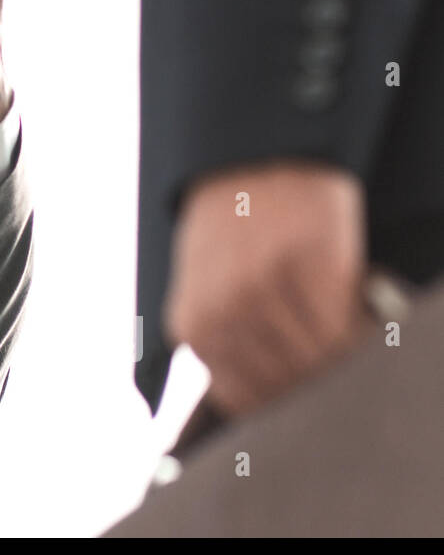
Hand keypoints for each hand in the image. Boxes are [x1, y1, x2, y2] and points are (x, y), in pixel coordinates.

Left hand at [163, 160, 377, 416]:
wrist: (253, 153)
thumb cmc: (235, 225)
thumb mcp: (208, 288)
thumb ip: (228, 341)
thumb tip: (265, 398)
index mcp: (191, 327)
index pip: (246, 400)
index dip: (289, 401)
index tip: (315, 390)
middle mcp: (220, 315)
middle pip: (286, 385)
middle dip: (322, 377)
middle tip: (343, 352)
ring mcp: (261, 292)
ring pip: (318, 361)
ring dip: (343, 350)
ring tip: (353, 322)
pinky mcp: (305, 266)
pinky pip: (343, 327)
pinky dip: (362, 324)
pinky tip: (363, 298)